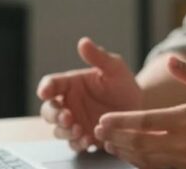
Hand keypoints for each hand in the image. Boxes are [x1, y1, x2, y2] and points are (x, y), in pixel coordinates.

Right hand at [36, 37, 142, 151]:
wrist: (139, 106)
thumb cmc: (123, 83)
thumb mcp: (115, 67)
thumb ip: (98, 57)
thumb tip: (83, 42)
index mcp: (71, 84)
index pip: (51, 84)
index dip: (45, 88)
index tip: (46, 92)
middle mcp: (68, 104)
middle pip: (48, 110)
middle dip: (54, 114)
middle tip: (66, 117)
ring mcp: (74, 122)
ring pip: (59, 129)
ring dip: (65, 131)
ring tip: (78, 130)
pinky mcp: (83, 137)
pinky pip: (74, 143)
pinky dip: (78, 143)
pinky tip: (87, 140)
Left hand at [95, 56, 185, 168]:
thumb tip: (169, 58)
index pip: (145, 122)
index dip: (120, 121)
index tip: (103, 118)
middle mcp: (185, 142)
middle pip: (139, 143)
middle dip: (115, 137)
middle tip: (99, 130)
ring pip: (145, 159)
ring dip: (124, 152)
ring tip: (109, 143)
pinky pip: (157, 168)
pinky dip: (139, 162)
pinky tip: (130, 154)